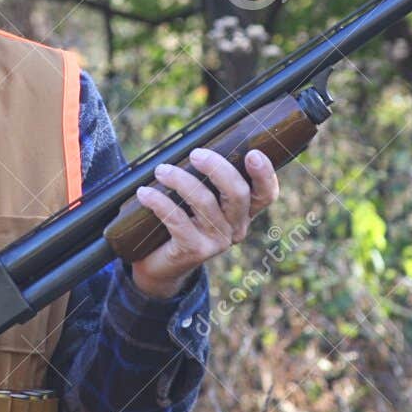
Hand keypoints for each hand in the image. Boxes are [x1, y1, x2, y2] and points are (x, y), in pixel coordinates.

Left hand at [129, 147, 280, 299]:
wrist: (160, 266)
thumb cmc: (181, 221)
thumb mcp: (198, 201)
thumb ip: (206, 179)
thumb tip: (194, 145)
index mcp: (243, 212)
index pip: (266, 194)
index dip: (265, 174)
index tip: (253, 153)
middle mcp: (236, 228)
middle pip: (238, 194)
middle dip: (217, 168)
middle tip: (195, 153)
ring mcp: (217, 242)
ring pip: (204, 203)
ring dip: (181, 181)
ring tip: (161, 170)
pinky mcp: (195, 251)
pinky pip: (178, 220)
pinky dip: (160, 202)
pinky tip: (144, 193)